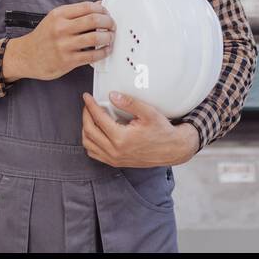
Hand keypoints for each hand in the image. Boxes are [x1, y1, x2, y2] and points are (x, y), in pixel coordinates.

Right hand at [3, 1, 113, 81]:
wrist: (26, 56)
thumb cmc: (43, 37)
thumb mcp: (55, 18)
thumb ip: (76, 12)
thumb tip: (98, 6)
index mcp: (59, 15)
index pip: (87, 7)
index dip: (102, 10)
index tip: (107, 14)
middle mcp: (61, 28)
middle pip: (94, 20)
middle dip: (108, 22)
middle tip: (112, 26)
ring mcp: (64, 45)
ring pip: (95, 38)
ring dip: (108, 37)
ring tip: (110, 38)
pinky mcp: (67, 61)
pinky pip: (92, 56)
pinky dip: (103, 52)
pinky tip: (105, 50)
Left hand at [80, 91, 200, 166]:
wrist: (172, 149)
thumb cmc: (162, 132)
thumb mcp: (148, 113)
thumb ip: (129, 103)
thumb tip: (112, 96)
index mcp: (121, 138)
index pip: (98, 119)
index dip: (90, 105)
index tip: (87, 97)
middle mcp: (115, 151)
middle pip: (89, 131)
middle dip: (85, 115)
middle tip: (88, 105)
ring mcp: (114, 159)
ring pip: (89, 144)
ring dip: (86, 129)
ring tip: (90, 117)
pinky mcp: (116, 162)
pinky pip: (95, 154)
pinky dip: (90, 142)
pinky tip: (95, 132)